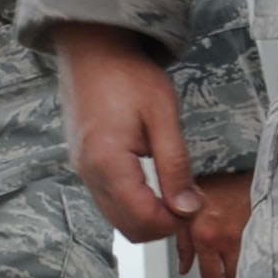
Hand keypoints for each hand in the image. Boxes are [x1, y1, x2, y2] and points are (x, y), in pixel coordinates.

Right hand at [56, 24, 211, 254]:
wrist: (93, 49)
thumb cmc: (128, 74)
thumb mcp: (163, 115)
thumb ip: (175, 165)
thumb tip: (188, 208)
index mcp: (108, 162)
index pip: (144, 219)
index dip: (175, 222)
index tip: (196, 204)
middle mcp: (89, 173)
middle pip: (128, 228)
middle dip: (163, 224)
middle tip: (188, 201)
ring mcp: (82, 170)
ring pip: (117, 218)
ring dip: (147, 215)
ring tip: (173, 190)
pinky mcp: (82, 164)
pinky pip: (107, 200)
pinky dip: (132, 203)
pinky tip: (152, 183)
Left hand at [178, 171, 254, 277]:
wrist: (244, 161)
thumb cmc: (218, 180)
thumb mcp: (192, 208)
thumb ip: (184, 242)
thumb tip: (184, 268)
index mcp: (204, 234)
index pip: (209, 276)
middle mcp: (226, 238)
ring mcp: (248, 234)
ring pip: (248, 272)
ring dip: (243, 273)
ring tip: (239, 269)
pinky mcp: (266, 229)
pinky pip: (264, 256)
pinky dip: (259, 259)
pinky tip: (257, 255)